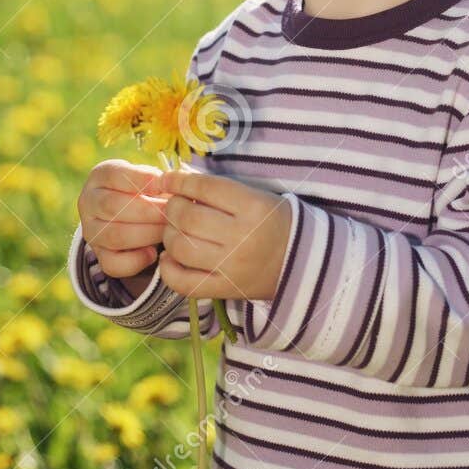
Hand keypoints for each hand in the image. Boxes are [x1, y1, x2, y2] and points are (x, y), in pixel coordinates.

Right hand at [77, 160, 168, 281]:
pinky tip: (153, 253)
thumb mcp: (150, 178)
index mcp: (100, 176)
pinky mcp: (98, 255)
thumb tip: (176, 189)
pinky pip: (113, 263)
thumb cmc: (147, 191)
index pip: (115, 175)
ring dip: (146, 234)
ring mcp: (90, 230)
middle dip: (148, 211)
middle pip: (113, 206)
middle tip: (172, 213)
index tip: (164, 185)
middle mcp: (88, 202)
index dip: (141, 179)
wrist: (133, 215)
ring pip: (114, 236)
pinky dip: (136, 260)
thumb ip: (160, 181)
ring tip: (168, 231)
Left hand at [158, 168, 292, 303]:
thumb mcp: (256, 196)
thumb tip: (177, 178)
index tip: (167, 180)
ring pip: (182, 248)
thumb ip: (218, 188)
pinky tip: (170, 258)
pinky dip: (169, 270)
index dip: (180, 181)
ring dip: (169, 235)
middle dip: (173, 208)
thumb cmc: (275, 222)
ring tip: (174, 230)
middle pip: (189, 218)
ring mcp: (232, 266)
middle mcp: (242, 236)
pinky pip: (185, 283)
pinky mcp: (226, 289)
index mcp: (253, 207)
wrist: (302, 262)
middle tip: (175, 206)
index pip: (206, 188)